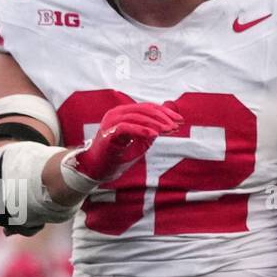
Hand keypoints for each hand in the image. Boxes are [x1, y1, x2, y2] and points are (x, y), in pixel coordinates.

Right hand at [63, 102, 182, 188]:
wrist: (97, 169)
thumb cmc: (118, 156)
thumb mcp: (140, 142)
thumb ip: (152, 131)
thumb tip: (170, 122)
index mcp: (124, 112)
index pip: (148, 107)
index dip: (165, 113)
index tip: (180, 121)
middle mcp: (117, 113)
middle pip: (144, 110)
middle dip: (163, 117)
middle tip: (177, 126)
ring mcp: (111, 122)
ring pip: (137, 117)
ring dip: (156, 124)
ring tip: (169, 130)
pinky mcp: (107, 133)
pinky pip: (126, 127)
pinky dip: (142, 130)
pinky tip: (155, 135)